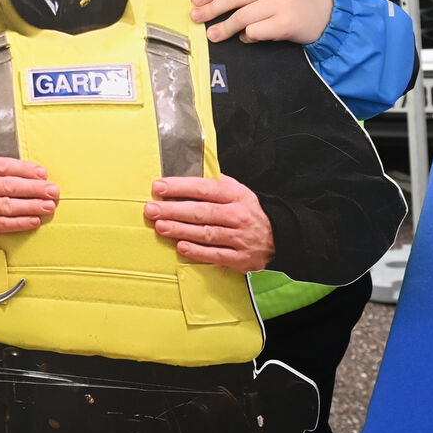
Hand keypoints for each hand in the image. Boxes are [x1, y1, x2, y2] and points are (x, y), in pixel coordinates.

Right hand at [0, 154, 59, 238]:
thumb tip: (28, 173)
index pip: (3, 167)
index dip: (25, 170)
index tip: (42, 174)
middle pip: (8, 186)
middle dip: (34, 189)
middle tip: (52, 191)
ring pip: (7, 206)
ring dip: (31, 206)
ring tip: (48, 206)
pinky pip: (1, 224)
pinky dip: (19, 223)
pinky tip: (33, 221)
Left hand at [143, 174, 274, 271]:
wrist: (280, 236)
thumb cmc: (248, 211)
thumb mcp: (237, 191)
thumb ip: (214, 184)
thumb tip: (185, 175)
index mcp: (234, 195)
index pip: (204, 188)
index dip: (180, 187)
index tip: (158, 187)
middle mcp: (237, 215)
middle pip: (201, 212)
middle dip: (173, 210)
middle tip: (151, 209)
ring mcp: (239, 238)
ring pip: (206, 233)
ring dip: (181, 230)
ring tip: (160, 226)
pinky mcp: (240, 258)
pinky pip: (215, 254)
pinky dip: (197, 251)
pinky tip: (180, 246)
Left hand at [190, 0, 332, 44]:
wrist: (332, 11)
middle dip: (210, 9)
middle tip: (196, 17)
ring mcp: (281, 3)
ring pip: (241, 16)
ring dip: (224, 28)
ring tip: (213, 35)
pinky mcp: (286, 24)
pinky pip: (255, 31)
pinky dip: (247, 36)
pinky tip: (247, 37)